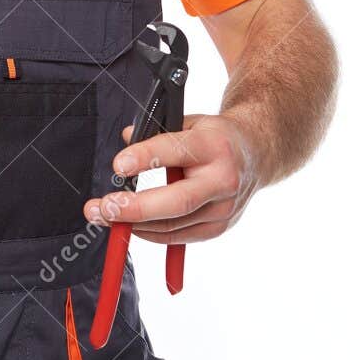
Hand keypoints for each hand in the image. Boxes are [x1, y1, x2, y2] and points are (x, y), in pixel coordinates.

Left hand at [82, 113, 261, 244]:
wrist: (256, 155)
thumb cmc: (216, 139)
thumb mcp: (189, 122)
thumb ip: (157, 130)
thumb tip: (126, 138)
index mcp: (214, 145)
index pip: (177, 151)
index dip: (146, 158)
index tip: (119, 165)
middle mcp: (223, 179)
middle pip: (178, 201)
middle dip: (137, 208)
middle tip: (105, 207)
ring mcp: (224, 208)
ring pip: (174, 225)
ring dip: (134, 224)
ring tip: (103, 216)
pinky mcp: (219, 227)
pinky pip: (178, 237)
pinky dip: (150, 233)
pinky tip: (130, 226)